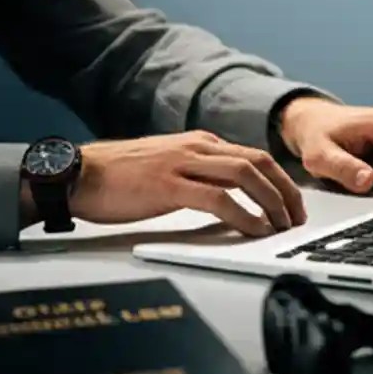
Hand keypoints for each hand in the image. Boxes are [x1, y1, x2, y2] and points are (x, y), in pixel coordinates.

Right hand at [23, 131, 306, 236]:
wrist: (76, 175)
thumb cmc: (116, 178)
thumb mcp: (167, 167)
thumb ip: (198, 175)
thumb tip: (229, 198)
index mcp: (197, 143)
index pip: (253, 156)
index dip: (280, 181)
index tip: (292, 205)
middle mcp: (195, 147)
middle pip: (258, 162)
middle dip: (285, 192)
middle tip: (296, 218)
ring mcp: (182, 164)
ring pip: (245, 176)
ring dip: (271, 202)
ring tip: (280, 226)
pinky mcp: (168, 186)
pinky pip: (219, 199)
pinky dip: (244, 215)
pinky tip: (254, 230)